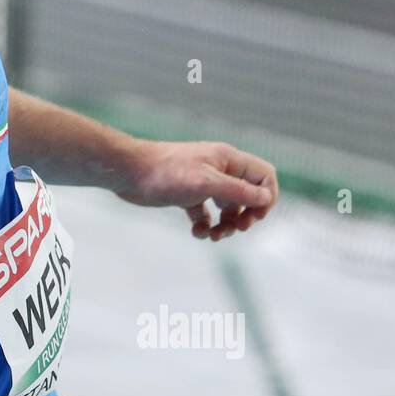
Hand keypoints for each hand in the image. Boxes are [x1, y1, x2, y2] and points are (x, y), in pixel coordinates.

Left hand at [116, 140, 278, 240]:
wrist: (128, 172)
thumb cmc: (166, 173)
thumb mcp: (206, 183)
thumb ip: (238, 191)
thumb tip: (266, 198)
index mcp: (228, 160)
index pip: (264, 176)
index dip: (266, 197)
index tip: (254, 216)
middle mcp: (218, 170)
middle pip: (248, 195)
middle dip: (246, 216)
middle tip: (236, 228)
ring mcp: (202, 183)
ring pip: (227, 208)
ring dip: (226, 225)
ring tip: (214, 235)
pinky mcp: (186, 196)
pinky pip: (206, 214)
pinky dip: (205, 226)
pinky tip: (196, 232)